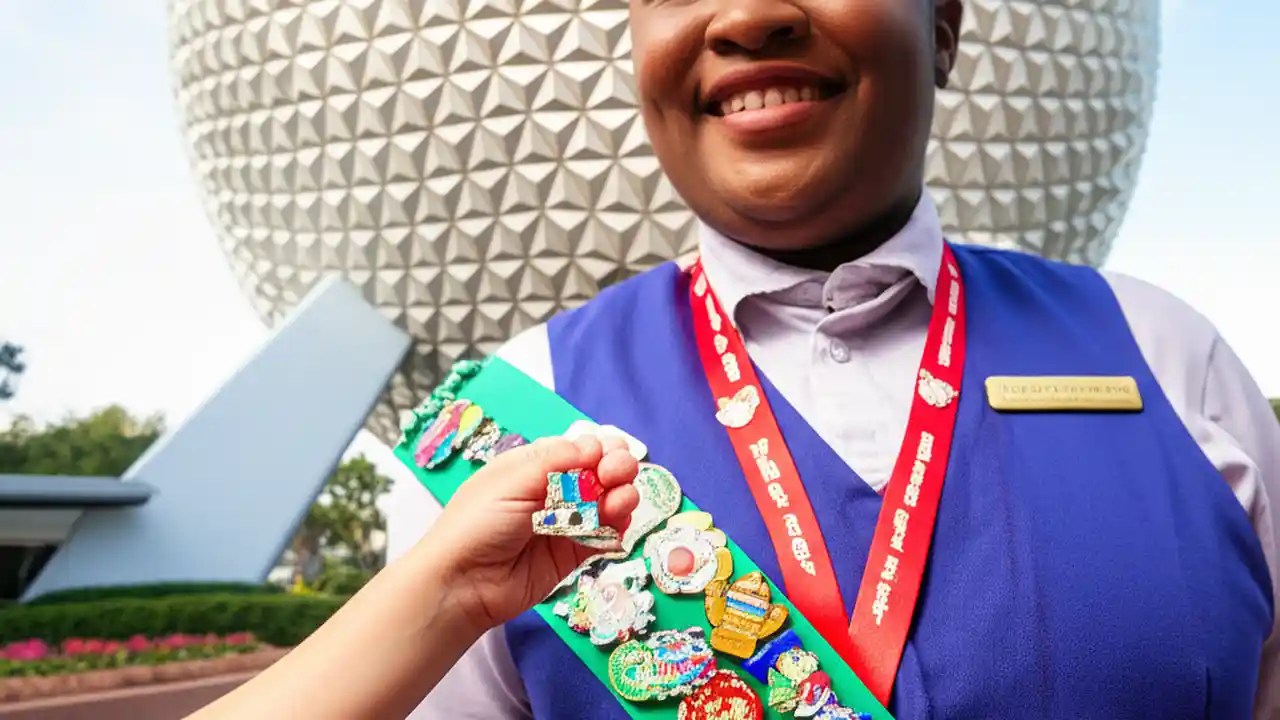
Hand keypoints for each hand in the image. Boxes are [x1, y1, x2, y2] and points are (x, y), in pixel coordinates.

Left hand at [418, 435, 639, 636]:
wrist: (462, 584)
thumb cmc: (477, 523)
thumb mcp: (510, 482)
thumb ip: (554, 462)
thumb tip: (595, 445)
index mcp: (533, 467)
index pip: (577, 449)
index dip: (597, 448)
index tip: (603, 454)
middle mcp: (552, 492)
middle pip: (597, 473)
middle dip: (616, 467)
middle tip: (618, 474)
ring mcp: (565, 523)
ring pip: (606, 503)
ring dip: (622, 496)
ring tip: (623, 501)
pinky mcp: (572, 554)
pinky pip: (603, 537)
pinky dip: (618, 528)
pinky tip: (620, 524)